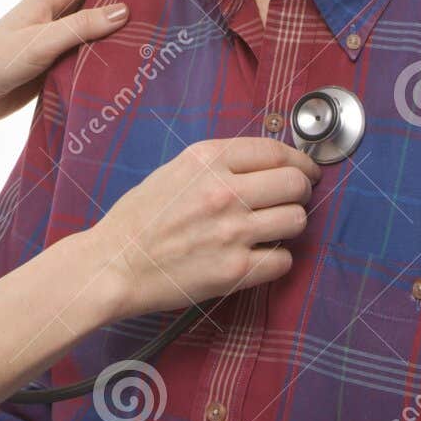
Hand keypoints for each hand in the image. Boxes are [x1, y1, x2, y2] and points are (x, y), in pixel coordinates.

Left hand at [0, 0, 159, 125]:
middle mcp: (58, 8)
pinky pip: (93, 46)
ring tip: (165, 26)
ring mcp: (59, 32)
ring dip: (128, 21)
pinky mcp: (59, 56)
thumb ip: (80, 27)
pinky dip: (113, 47)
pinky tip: (136, 58)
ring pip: (101, 20)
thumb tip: (125, 10)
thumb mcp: (40, 42)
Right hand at [82, 136, 320, 321]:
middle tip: (292, 199)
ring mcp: (232, 231)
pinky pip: (283, 260)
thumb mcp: (176, 170)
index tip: (305, 171)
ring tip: (271, 228)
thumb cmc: (140, 218)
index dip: (300, 161)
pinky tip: (257, 256)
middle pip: (295, 184)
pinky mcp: (236, 270)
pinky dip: (275, 259)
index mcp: (207, 159)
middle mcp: (224, 191)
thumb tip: (268, 165)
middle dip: (300, 191)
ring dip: (289, 224)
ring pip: (297, 220)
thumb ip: (220, 164)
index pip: (276, 151)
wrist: (115, 264)